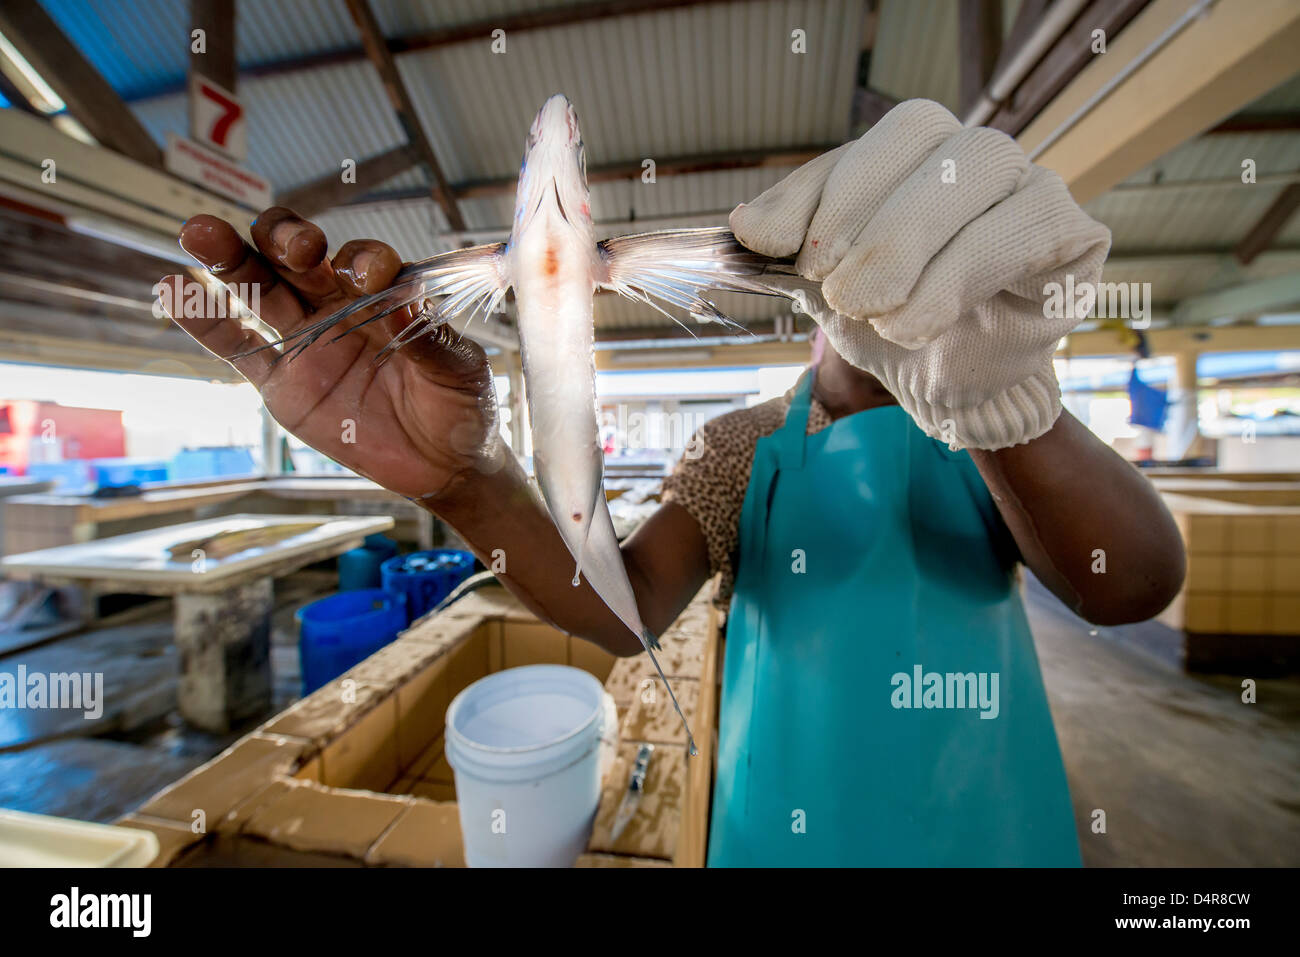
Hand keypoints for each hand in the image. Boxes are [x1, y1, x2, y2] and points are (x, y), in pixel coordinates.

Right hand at [163, 207, 503, 500]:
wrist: (445, 464)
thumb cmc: (460, 405)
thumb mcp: (458, 370)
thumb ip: (428, 337)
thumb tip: (399, 297)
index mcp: (385, 295)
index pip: (361, 260)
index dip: (362, 259)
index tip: (371, 274)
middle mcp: (339, 307)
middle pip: (295, 257)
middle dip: (287, 239)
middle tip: (295, 246)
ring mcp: (306, 341)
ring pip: (259, 289)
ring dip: (230, 259)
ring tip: (198, 232)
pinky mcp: (282, 382)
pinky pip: (238, 347)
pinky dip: (206, 321)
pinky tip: (174, 291)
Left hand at [731, 99, 1111, 449]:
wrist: (946, 386)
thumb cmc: (892, 321)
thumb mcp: (826, 283)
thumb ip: (791, 247)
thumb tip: (745, 227)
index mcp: (919, 153)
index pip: (879, 141)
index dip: (827, 188)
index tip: (778, 248)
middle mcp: (977, 155)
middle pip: (931, 141)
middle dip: (870, 218)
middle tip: (835, 290)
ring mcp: (1031, 184)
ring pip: (982, 169)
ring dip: (912, 245)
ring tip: (874, 314)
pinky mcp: (1074, 232)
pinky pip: (1026, 226)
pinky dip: (957, 278)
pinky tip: (915, 325)